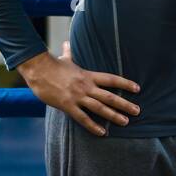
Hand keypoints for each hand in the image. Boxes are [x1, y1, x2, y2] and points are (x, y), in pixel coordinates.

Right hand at [19, 41, 140, 135]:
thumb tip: (67, 42)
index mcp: (88, 75)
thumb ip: (69, 52)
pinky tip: (102, 133)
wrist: (37, 70)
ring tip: (125, 122)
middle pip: (110, 96)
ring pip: (100, 108)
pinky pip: (83, 118)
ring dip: (114, 116)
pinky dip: (93, 126)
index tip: (137, 88)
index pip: (111, 79)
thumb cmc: (51, 65)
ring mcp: (77, 96)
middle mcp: (86, 86)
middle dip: (125, 104)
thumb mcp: (64, 58)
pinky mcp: (67, 105)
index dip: (125, 84)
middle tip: (138, 111)